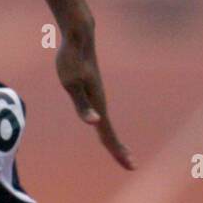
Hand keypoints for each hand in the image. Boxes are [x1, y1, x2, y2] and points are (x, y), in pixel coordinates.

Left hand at [56, 29, 134, 169]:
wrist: (79, 37)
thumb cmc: (72, 60)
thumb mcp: (71, 84)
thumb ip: (82, 105)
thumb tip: (94, 123)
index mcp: (98, 105)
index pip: (108, 134)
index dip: (117, 151)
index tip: (130, 166)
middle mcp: (100, 102)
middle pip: (110, 131)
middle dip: (119, 150)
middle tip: (130, 166)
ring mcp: (97, 96)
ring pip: (105, 123)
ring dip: (112, 139)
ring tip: (118, 151)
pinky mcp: (91, 90)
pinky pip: (99, 113)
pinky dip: (104, 125)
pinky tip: (101, 125)